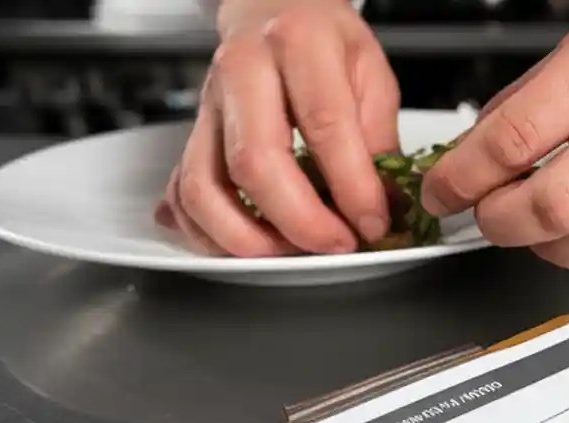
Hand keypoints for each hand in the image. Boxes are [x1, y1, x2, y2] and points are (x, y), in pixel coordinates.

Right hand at [155, 0, 401, 256]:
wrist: (270, 7)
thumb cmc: (322, 40)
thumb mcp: (370, 73)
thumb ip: (378, 140)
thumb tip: (386, 208)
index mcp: (297, 43)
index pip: (322, 124)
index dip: (350, 186)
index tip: (373, 223)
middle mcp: (242, 70)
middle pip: (253, 161)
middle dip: (298, 221)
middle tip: (336, 245)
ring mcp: (208, 105)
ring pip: (203, 185)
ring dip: (246, 237)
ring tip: (289, 253)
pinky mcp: (190, 135)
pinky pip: (182, 195)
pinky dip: (208, 233)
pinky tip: (245, 246)